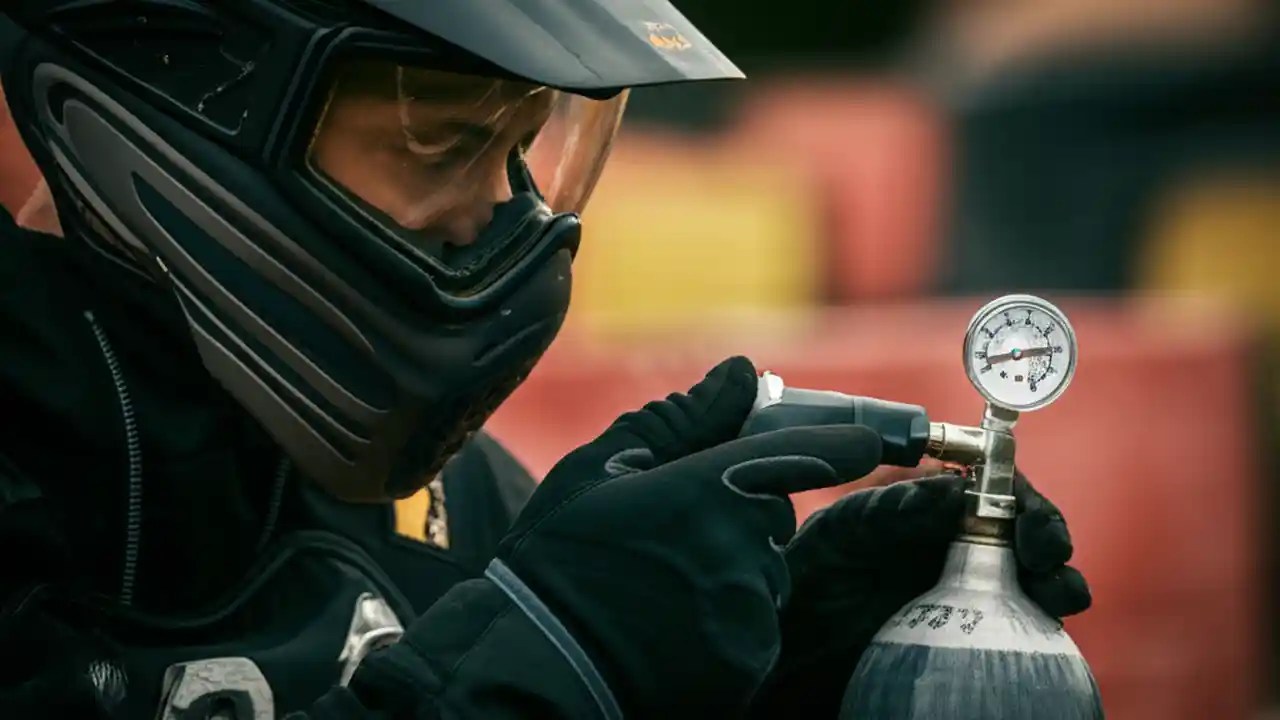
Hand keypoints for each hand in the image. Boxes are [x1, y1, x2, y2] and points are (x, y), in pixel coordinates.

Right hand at [495, 356, 885, 715]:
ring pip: (764, 573)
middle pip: (772, 515)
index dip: (846, 446)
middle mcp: (742, 544)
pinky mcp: (750, 661)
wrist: (536, 662)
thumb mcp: (598, 470)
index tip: (869, 445)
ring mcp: (750, 608)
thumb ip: (681, 419)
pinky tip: (672, 626)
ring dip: (732, 571)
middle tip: (673, 535)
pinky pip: (757, 625)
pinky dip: (727, 623)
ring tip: (661, 589)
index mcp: (708, 486)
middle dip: (739, 515)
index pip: (808, 453)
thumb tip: (740, 373)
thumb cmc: (558, 557)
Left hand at [747, 473, 1091, 717]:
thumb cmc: (808, 581)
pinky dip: (1042, 623)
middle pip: (1022, 529)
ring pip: (1032, 577)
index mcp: (924, 509)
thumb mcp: (840, 535)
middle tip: (1045, 555)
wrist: (792, 653)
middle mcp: (953, 545)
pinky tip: (1045, 626)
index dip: (1016, 492)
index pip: (988, 485)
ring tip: (1059, 594)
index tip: (1024, 515)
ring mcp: (965, 592)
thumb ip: (889, 510)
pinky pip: (1019, 625)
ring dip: (1057, 579)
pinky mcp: (969, 635)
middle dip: (1046, 534)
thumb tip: (954, 490)